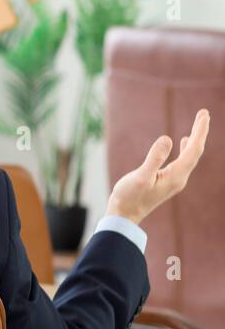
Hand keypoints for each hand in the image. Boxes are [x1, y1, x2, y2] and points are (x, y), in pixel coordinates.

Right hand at [107, 109, 209, 224]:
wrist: (124, 215)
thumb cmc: (129, 196)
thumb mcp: (140, 176)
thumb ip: (154, 158)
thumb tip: (168, 139)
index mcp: (176, 176)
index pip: (193, 150)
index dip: (199, 131)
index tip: (204, 114)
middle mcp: (180, 178)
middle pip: (196, 151)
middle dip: (200, 132)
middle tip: (204, 113)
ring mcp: (175, 180)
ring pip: (191, 156)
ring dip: (195, 139)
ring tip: (198, 124)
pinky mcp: (168, 180)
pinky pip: (183, 160)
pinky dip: (186, 148)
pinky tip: (183, 142)